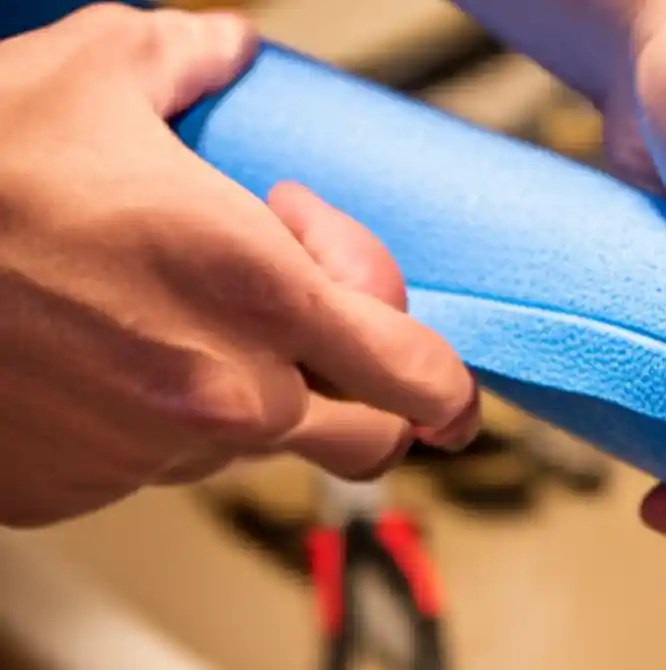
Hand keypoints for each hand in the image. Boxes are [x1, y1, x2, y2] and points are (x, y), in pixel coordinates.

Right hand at [0, 5, 477, 525]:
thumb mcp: (95, 72)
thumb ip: (193, 59)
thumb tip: (227, 47)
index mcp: (260, 292)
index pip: (421, 380)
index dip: (448, 382)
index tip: (438, 370)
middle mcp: (224, 393)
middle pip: (369, 439)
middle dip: (365, 389)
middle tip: (307, 314)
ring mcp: (150, 454)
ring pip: (262, 447)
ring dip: (258, 390)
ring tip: (180, 309)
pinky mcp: (81, 490)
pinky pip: (163, 466)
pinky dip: (165, 419)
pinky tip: (110, 352)